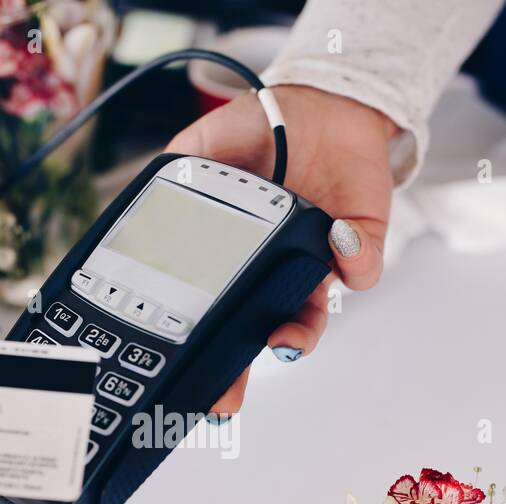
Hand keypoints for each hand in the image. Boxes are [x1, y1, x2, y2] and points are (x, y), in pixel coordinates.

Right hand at [167, 84, 396, 412]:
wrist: (325, 102)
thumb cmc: (264, 130)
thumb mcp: (202, 147)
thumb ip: (174, 175)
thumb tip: (146, 201)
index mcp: (231, 257)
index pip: (211, 315)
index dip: (200, 353)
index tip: (183, 381)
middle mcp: (271, 271)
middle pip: (252, 336)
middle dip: (237, 374)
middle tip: (223, 399)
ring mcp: (315, 266)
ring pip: (308, 319)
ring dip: (298, 333)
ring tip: (284, 336)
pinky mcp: (359, 245)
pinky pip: (359, 268)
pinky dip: (353, 259)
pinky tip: (337, 236)